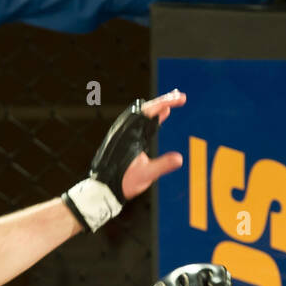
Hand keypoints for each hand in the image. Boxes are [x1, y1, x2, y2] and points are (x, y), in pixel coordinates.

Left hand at [63, 90, 186, 232]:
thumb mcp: (146, 175)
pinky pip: (138, 121)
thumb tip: (179, 159)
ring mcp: (123, 133)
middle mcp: (125, 129)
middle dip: (164, 101)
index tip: (181, 98)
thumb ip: (162, 165)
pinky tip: (159, 117)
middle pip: (146, 108)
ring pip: (142, 114)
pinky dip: (151, 116)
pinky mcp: (123, 138)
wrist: (103, 189)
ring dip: (157, 107)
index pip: (151, 111)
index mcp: (130, 133)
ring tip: (172, 103)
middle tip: (180, 97)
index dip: (167, 102)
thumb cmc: (123, 182)